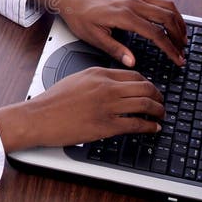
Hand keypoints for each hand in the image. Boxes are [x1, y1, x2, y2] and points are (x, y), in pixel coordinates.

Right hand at [0, 67, 164, 151]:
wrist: (40, 116)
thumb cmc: (53, 101)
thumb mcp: (77, 79)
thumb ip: (97, 80)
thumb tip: (114, 86)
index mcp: (99, 73)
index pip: (134, 74)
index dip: (148, 83)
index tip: (151, 89)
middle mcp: (107, 87)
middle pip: (144, 87)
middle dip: (158, 96)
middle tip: (161, 102)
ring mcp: (108, 106)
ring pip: (145, 104)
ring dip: (158, 111)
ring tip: (161, 115)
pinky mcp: (107, 125)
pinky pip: (137, 124)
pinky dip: (149, 126)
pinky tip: (153, 128)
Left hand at [30, 0, 186, 66]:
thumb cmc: (80, 16)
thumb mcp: (93, 37)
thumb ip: (114, 49)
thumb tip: (131, 62)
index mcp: (124, 16)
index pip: (155, 34)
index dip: (169, 49)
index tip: (177, 60)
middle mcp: (133, 4)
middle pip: (167, 18)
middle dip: (179, 36)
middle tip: (183, 52)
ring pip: (167, 7)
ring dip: (179, 22)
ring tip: (183, 38)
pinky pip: (159, 1)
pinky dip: (170, 12)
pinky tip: (172, 22)